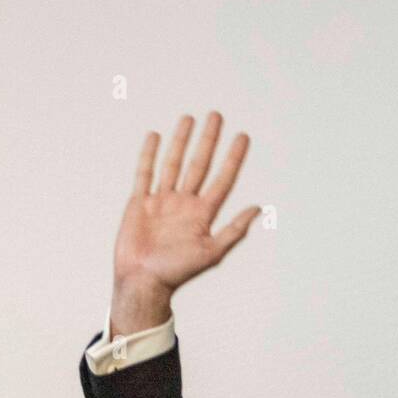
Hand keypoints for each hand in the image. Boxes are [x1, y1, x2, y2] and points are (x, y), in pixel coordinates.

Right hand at [109, 111, 262, 334]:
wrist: (143, 281)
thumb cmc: (177, 272)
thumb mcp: (212, 252)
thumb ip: (234, 230)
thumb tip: (258, 209)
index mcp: (202, 215)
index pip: (223, 179)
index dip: (233, 158)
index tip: (242, 136)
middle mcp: (184, 204)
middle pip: (199, 164)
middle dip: (208, 140)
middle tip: (217, 116)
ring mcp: (162, 201)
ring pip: (173, 163)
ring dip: (181, 141)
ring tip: (189, 118)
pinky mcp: (139, 203)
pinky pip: (145, 173)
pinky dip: (149, 155)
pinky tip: (155, 137)